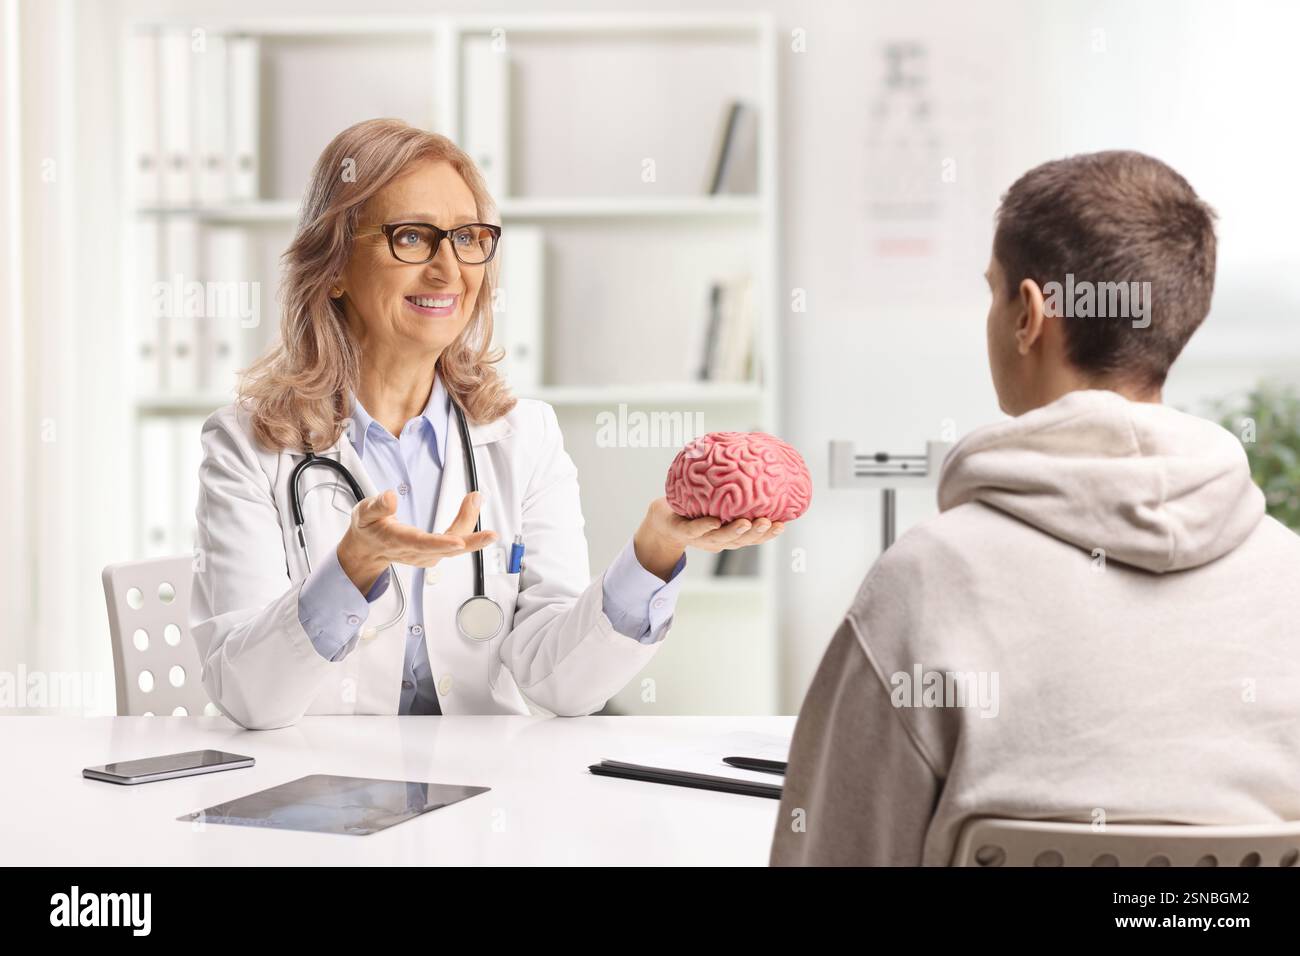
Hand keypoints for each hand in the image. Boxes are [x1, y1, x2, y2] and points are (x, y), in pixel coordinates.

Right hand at [336, 490, 497, 593]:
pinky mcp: (434, 554)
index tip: (458, 542)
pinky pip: (455, 544)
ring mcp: (426, 556)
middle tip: (491, 533)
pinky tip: (472, 507)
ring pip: (454, 547)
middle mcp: (415, 552)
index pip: (421, 544)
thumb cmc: (367, 530)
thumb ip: (377, 506)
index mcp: (398, 541)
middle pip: (447, 549)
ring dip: (471, 529)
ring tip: (476, 500)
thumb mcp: (363, 514)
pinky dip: (467, 527)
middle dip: (471, 540)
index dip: (441, 544)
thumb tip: (390, 496)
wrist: (367, 550)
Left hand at [632, 497, 785, 580]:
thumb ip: (735, 486)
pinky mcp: (680, 531)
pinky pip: (693, 529)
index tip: (782, 524)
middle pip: (740, 540)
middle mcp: (716, 539)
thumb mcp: (716, 497)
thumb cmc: (695, 506)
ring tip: (747, 523)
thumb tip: (756, 456)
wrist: (662, 517)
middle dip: (757, 534)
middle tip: (769, 523)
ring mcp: (699, 537)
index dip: (768, 534)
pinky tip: (713, 521)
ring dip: (734, 532)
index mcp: (729, 533)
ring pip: (719, 538)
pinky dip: (704, 527)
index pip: (752, 536)